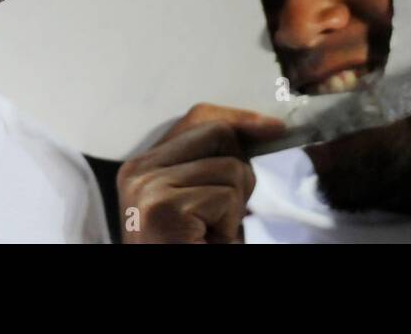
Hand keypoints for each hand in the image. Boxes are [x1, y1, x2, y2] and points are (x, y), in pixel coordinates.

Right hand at [116, 104, 286, 242]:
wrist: (170, 292)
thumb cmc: (189, 246)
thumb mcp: (198, 197)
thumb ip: (211, 162)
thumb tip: (264, 128)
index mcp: (140, 165)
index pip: (198, 118)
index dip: (240, 119)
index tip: (274, 128)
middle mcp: (136, 171)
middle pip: (218, 134)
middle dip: (237, 171)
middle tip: (221, 213)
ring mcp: (147, 188)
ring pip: (231, 169)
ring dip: (234, 207)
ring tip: (209, 232)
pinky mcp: (164, 208)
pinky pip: (227, 196)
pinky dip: (229, 225)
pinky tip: (206, 241)